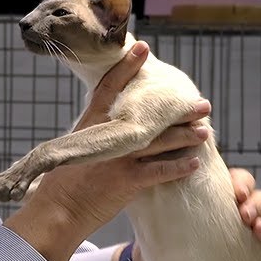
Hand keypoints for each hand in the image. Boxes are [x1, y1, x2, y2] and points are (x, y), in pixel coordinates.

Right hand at [25, 40, 212, 236]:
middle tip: (202, 104)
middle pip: (149, 116)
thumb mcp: (74, 150)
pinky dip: (179, 167)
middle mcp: (107, 137)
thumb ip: (95, 136)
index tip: (143, 49)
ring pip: (160, 142)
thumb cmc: (64, 184)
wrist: (57, 211)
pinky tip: (194, 163)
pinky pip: (160, 171)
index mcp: (91, 125)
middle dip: (178, 110)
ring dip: (185, 136)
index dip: (127, 67)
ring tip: (204, 131)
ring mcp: (119, 157)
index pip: (110, 87)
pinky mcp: (127, 181)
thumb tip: (113, 128)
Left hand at [125, 167, 260, 260]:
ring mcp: (247, 233)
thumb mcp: (164, 213)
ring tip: (258, 232)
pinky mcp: (251, 255)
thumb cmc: (165, 231)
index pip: (240, 180)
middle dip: (256, 204)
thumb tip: (155, 178)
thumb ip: (168, 197)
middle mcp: (238, 211)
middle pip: (259, 199)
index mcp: (219, 195)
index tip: (237, 193)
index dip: (242, 183)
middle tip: (245, 215)